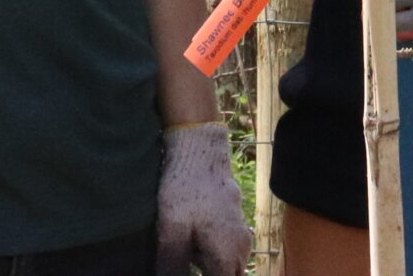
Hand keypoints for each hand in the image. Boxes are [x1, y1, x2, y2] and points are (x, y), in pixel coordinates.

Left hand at [155, 121, 249, 275]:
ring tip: (182, 241)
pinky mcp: (233, 222)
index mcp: (228, 256)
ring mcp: (239, 233)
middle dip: (206, 270)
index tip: (185, 263)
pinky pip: (222, 248)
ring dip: (205, 263)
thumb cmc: (185, 189)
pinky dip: (206, 249)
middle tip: (181, 255)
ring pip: (224, 264)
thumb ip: (172, 265)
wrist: (199, 149)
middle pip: (225, 275)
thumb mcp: (172, 231)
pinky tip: (187, 232)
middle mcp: (241, 248)